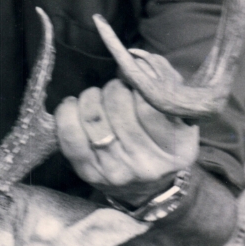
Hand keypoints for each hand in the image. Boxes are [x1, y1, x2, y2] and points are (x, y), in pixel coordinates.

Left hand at [55, 78, 198, 205]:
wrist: (146, 187)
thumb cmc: (162, 139)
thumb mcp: (177, 112)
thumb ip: (164, 80)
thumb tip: (135, 58)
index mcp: (176, 150)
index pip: (149, 106)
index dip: (136, 83)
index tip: (132, 79)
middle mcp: (146, 165)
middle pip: (118, 108)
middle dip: (114, 89)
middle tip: (116, 91)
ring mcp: (115, 172)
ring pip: (93, 117)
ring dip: (92, 98)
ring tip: (99, 99)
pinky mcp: (88, 173)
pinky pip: (69, 134)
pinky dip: (68, 112)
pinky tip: (76, 106)